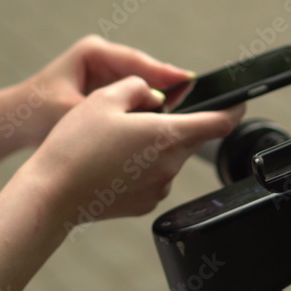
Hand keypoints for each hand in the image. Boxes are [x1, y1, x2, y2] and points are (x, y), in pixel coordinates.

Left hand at [9, 35, 193, 146]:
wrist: (13, 125)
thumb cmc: (36, 113)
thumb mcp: (74, 110)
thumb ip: (113, 106)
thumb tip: (154, 106)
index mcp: (93, 52)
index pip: (137, 62)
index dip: (165, 73)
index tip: (189, 80)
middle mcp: (102, 59)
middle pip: (145, 73)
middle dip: (167, 89)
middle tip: (195, 101)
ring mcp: (105, 74)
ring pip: (141, 87)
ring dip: (158, 101)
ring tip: (182, 114)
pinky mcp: (106, 91)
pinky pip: (133, 99)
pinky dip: (144, 111)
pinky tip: (160, 124)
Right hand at [22, 76, 243, 226]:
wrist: (52, 194)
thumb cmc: (75, 145)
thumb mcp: (105, 98)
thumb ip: (138, 88)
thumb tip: (153, 95)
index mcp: (168, 135)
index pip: (220, 122)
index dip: (234, 109)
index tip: (239, 101)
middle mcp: (171, 165)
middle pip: (190, 138)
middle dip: (175, 123)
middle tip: (139, 116)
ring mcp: (160, 187)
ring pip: (170, 157)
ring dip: (155, 146)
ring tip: (115, 142)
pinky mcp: (146, 203)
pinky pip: (154, 177)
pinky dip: (142, 167)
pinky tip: (112, 164)